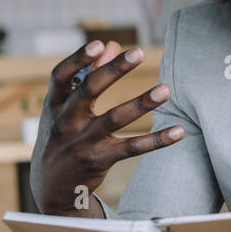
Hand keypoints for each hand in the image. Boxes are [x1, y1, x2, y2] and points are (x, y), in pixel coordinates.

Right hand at [31, 40, 183, 215]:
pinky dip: (157, 140)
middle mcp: (65, 122)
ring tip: (166, 90)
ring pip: (114, 119)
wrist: (51, 186)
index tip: (98, 45)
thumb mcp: (66, 108)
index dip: (77, 60)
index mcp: (54, 105)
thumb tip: (112, 45)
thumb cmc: (63, 135)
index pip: (60, 76)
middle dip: (113, 71)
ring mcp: (82, 142)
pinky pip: (132, 148)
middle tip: (139, 52)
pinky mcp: (100, 160)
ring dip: (141, 103)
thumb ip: (89, 75)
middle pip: (89, 91)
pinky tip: (179, 131)